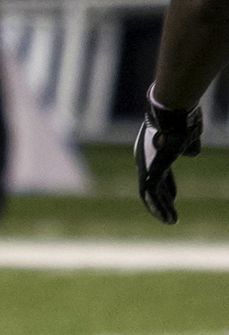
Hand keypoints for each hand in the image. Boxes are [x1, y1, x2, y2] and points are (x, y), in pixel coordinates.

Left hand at [136, 96, 202, 223]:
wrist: (174, 113)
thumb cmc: (183, 120)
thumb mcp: (188, 137)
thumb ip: (189, 146)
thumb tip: (189, 153)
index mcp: (155, 151)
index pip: (160, 173)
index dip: (168, 186)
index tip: (174, 197)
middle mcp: (146, 158)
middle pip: (154, 184)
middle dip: (163, 200)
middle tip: (170, 215)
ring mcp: (145, 164)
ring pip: (150, 192)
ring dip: (161, 208)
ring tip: (171, 222)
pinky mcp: (149, 169)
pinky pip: (150, 194)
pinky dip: (158, 207)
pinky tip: (167, 218)